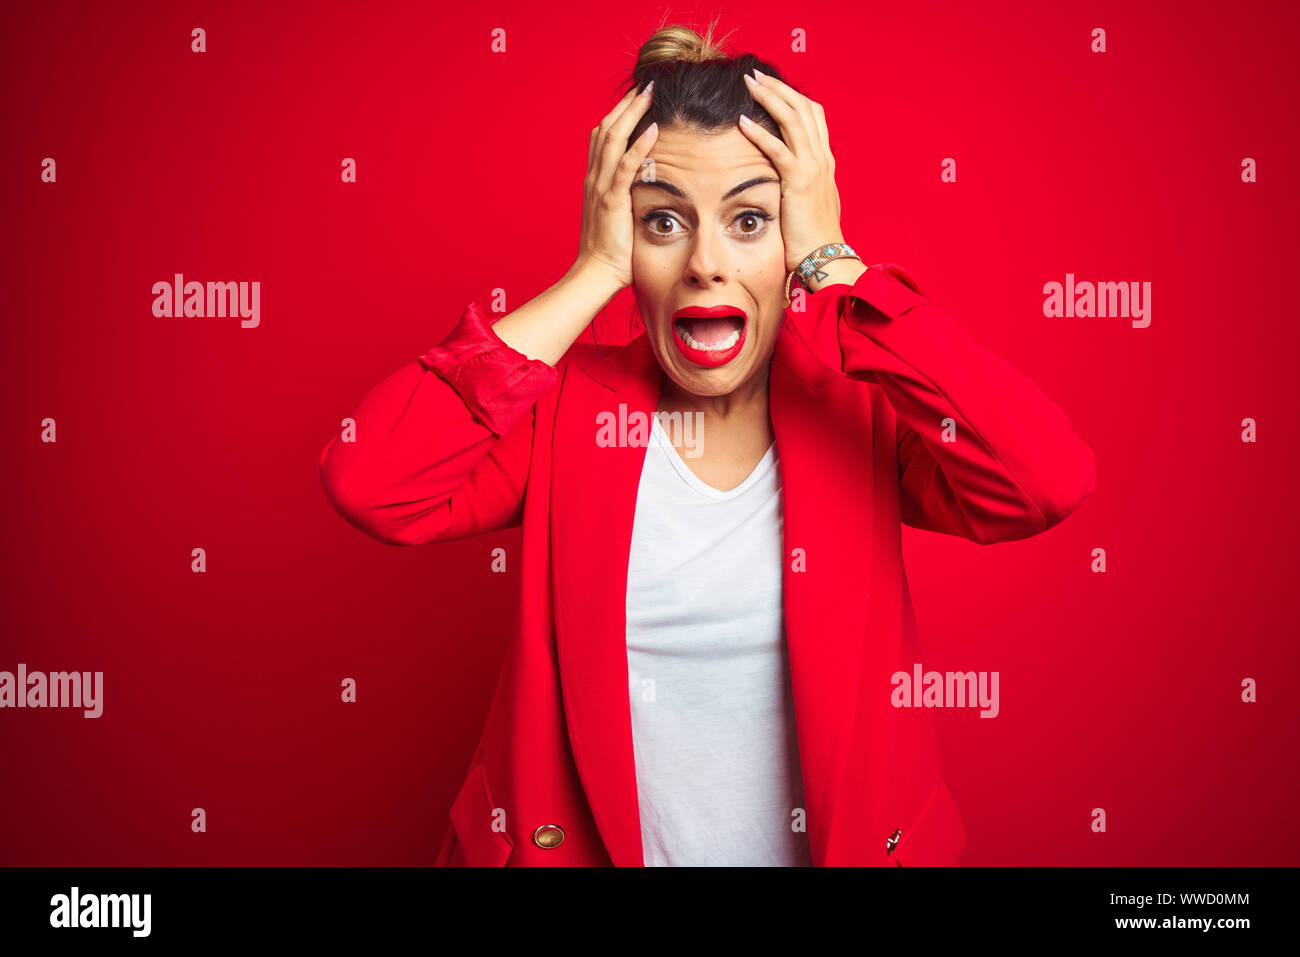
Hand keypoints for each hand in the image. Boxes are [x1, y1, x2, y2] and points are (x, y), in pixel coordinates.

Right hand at [572, 82, 659, 289]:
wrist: (595, 274)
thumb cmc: (610, 253)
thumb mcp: (615, 218)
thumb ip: (624, 199)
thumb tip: (643, 189)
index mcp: (594, 181)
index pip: (601, 138)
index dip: (617, 115)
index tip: (635, 100)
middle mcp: (594, 178)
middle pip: (605, 129)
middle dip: (626, 106)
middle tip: (645, 86)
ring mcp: (601, 187)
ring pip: (613, 139)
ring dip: (632, 114)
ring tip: (648, 94)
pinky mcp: (613, 200)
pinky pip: (626, 165)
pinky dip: (639, 144)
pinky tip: (653, 129)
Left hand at [736, 70, 845, 275]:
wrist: (825, 257)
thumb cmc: (814, 236)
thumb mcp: (811, 201)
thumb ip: (803, 182)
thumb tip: (788, 176)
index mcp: (824, 161)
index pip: (813, 115)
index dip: (792, 96)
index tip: (771, 86)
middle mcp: (821, 158)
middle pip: (803, 108)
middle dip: (778, 88)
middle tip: (755, 75)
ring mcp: (812, 168)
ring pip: (793, 120)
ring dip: (770, 99)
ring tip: (750, 85)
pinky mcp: (798, 182)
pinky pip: (778, 150)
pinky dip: (760, 134)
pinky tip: (742, 123)